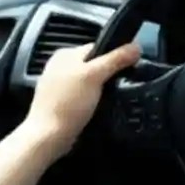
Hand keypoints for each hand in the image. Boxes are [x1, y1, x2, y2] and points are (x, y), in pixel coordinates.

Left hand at [24, 43, 139, 156]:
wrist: (48, 137)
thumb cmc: (69, 104)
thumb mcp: (95, 76)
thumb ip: (116, 59)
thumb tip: (136, 47)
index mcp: (65, 54)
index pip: (99, 47)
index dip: (115, 57)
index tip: (125, 70)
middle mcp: (59, 66)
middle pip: (95, 65)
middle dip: (107, 75)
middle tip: (115, 87)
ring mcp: (58, 85)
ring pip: (89, 82)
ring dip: (100, 90)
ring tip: (105, 100)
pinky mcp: (60, 103)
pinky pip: (83, 96)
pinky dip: (91, 101)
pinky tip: (94, 109)